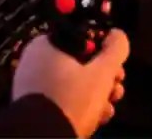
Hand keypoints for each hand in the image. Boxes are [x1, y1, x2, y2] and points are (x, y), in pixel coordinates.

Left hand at [12, 30, 129, 136]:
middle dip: (105, 78)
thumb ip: (115, 51)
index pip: (82, 39)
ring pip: (74, 84)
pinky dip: (80, 106)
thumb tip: (118, 34)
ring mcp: (33, 86)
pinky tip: (98, 117)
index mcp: (46, 45)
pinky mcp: (35, 108)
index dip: (105, 51)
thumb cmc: (72, 99)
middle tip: (117, 88)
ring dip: (97, 94)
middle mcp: (35, 62)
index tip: (118, 66)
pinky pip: (62, 99)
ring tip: (109, 108)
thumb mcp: (102, 73)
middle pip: (81, 64)